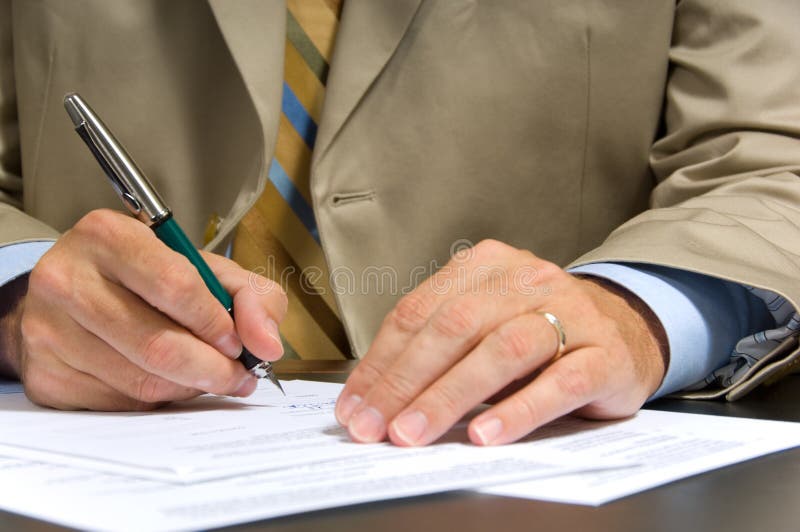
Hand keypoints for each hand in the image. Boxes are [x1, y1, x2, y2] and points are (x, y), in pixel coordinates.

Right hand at [5, 209, 286, 409]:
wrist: (73, 294)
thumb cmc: (148, 278)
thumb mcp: (206, 269)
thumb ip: (252, 297)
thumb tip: (268, 345)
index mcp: (108, 236)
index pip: (176, 285)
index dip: (217, 323)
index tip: (238, 342)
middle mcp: (67, 279)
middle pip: (159, 344)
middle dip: (213, 369)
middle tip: (237, 376)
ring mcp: (49, 330)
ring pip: (142, 381)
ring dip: (190, 387)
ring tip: (206, 376)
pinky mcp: (45, 376)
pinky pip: (120, 404)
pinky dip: (157, 400)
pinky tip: (166, 381)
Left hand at [335, 239, 666, 445]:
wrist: (624, 329)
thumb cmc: (537, 332)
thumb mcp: (483, 323)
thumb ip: (437, 346)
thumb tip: (376, 398)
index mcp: (485, 266)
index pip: (419, 311)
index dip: (381, 361)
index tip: (356, 404)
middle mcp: (527, 280)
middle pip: (456, 327)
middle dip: (407, 381)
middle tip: (376, 425)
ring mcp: (570, 312)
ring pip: (503, 350)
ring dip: (451, 396)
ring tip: (416, 433)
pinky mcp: (604, 354)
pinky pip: (558, 381)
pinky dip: (518, 409)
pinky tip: (486, 433)